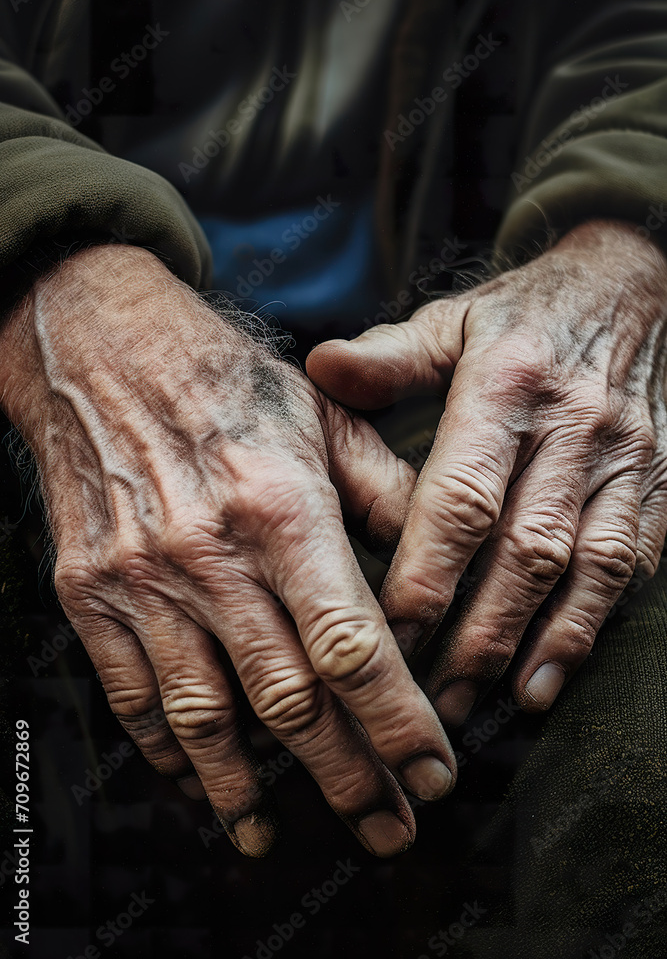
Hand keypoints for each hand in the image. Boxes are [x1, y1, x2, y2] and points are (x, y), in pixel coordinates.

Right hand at [0, 245, 455, 856]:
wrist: (100, 350)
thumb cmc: (223, 378)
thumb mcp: (323, 415)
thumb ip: (387, 492)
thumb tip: (440, 557)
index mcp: (282, 510)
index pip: (352, 645)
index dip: (398, 721)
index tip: (433, 770)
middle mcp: (211, 556)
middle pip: (287, 699)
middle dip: (345, 775)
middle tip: (386, 824)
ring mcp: (143, 580)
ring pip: (203, 715)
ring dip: (246, 787)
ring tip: (276, 833)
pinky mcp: (91, 592)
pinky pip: (129, 692)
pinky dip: (164, 746)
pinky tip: (194, 775)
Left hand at [307, 220, 666, 723]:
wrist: (632, 284)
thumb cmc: (522, 314)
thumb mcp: (452, 318)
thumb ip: (390, 356)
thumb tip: (321, 368)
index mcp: (505, 386)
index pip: (462, 498)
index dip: (427, 575)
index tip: (389, 637)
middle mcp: (571, 427)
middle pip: (524, 549)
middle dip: (481, 632)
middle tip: (435, 697)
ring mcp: (624, 457)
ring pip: (587, 566)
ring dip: (547, 641)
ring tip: (502, 702)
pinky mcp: (658, 478)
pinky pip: (635, 559)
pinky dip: (600, 619)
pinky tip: (563, 667)